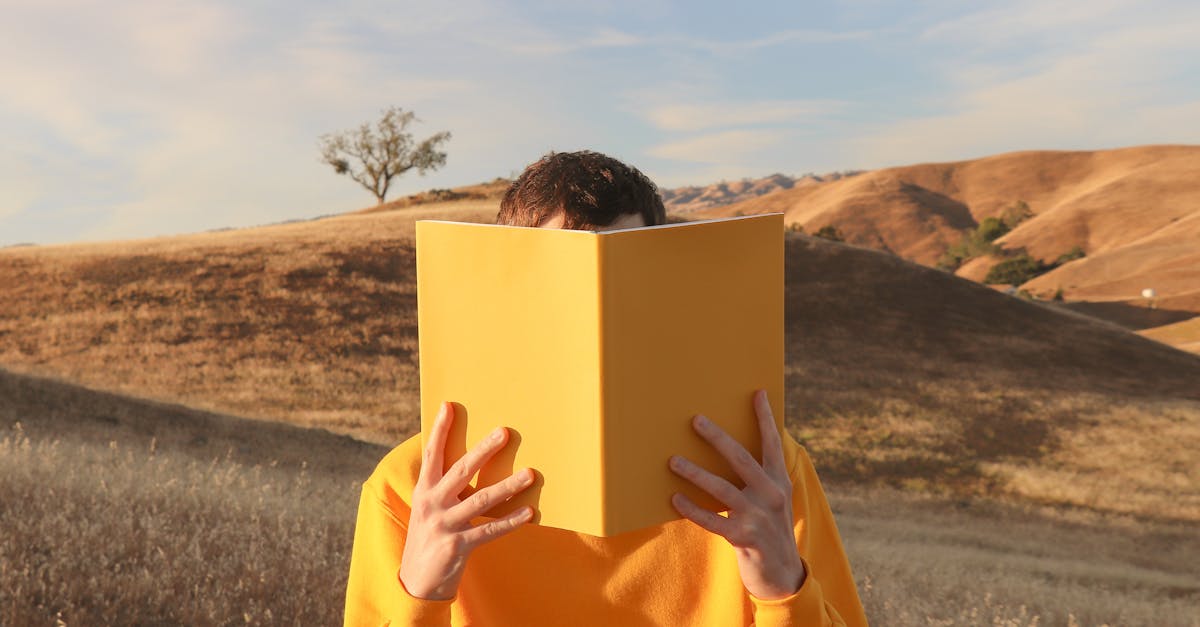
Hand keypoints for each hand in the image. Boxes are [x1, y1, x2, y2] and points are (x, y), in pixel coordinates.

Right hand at [399, 401, 535, 599]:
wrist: (416, 581)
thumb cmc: (429, 535)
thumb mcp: (428, 507)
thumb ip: (442, 485)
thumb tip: (468, 457)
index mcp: (424, 490)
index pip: (432, 454)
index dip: (439, 430)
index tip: (448, 406)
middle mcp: (432, 504)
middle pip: (461, 471)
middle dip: (483, 450)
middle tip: (504, 432)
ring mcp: (445, 525)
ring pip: (482, 500)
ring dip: (509, 485)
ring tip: (531, 473)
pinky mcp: (458, 546)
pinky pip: (489, 530)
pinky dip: (511, 522)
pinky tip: (529, 512)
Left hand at [669, 389, 805, 599]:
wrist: (783, 574)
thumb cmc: (770, 528)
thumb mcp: (773, 499)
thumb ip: (760, 476)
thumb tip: (732, 450)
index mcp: (779, 481)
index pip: (772, 443)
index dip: (765, 418)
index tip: (758, 393)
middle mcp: (770, 494)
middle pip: (741, 458)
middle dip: (717, 438)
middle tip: (696, 420)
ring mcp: (757, 516)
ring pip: (720, 488)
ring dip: (694, 472)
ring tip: (673, 460)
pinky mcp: (743, 537)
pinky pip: (711, 520)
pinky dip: (692, 509)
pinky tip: (674, 499)